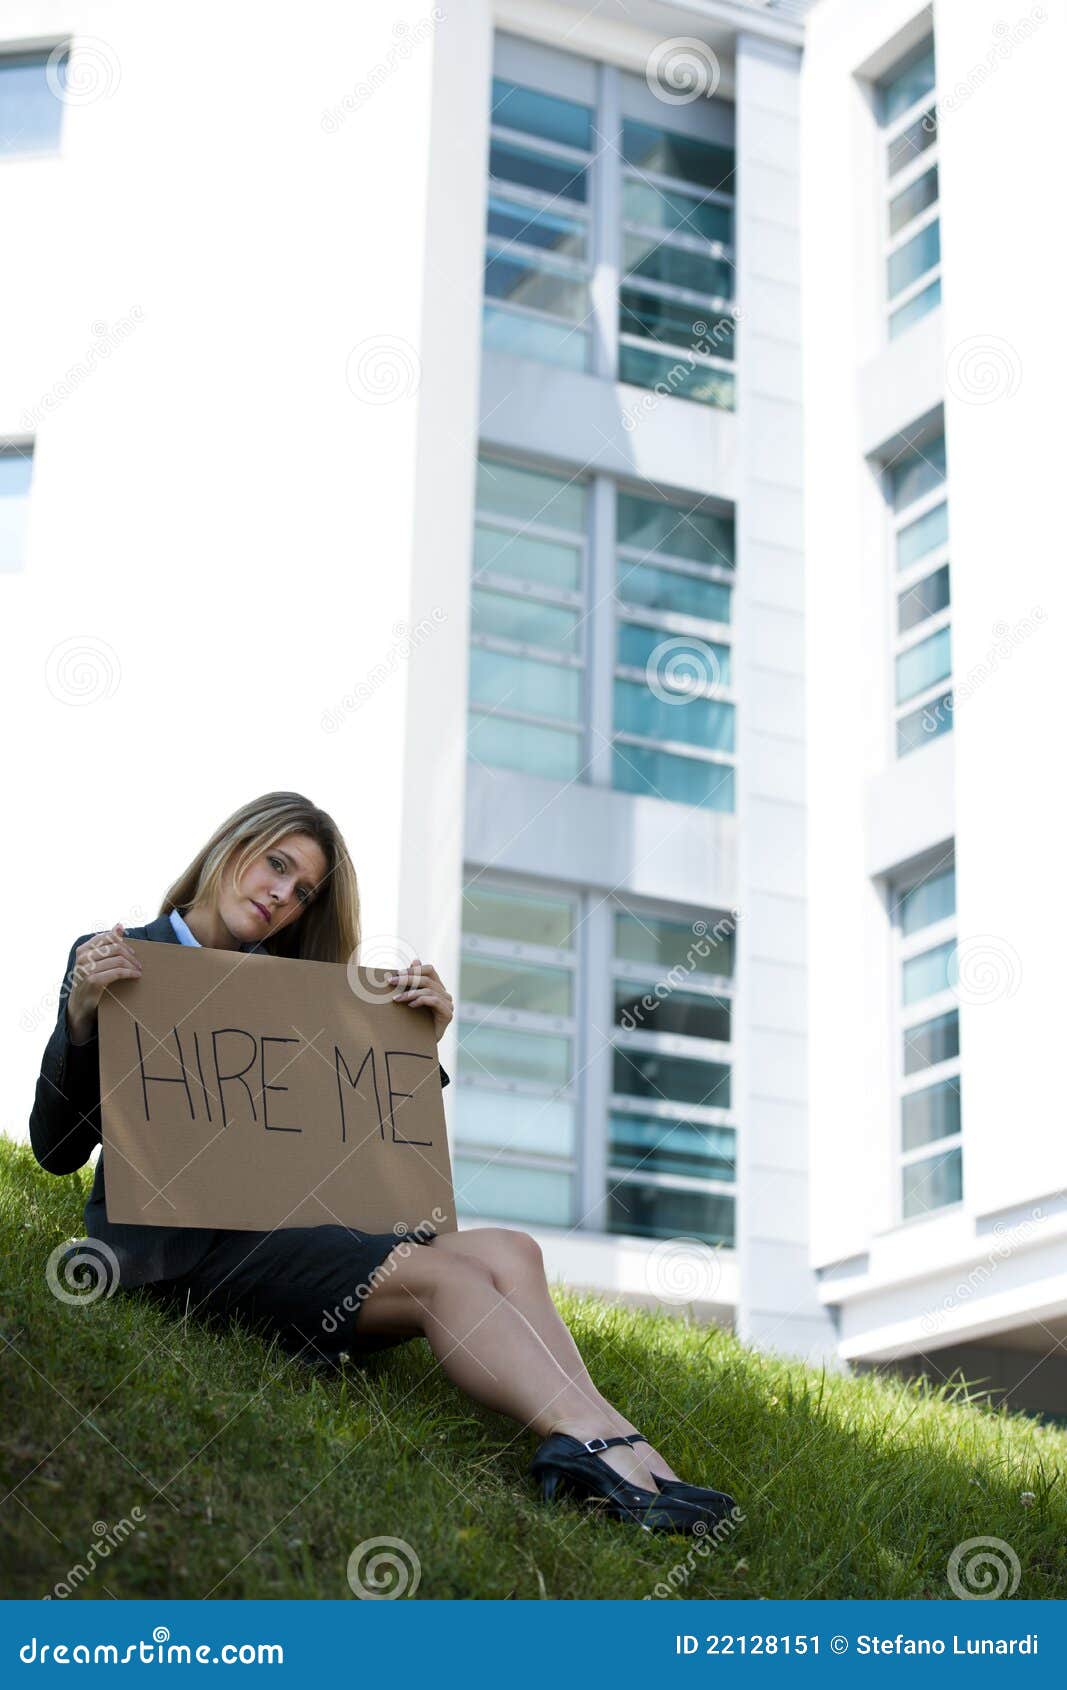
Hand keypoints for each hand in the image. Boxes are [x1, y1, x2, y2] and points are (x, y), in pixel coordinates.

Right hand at [66, 924, 142, 1043]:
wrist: (80, 1006)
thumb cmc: (90, 981)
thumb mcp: (96, 961)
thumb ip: (106, 943)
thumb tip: (120, 925)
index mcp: (83, 949)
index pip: (107, 937)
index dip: (122, 943)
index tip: (132, 952)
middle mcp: (83, 957)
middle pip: (115, 948)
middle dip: (130, 955)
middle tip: (139, 963)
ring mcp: (86, 969)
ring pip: (118, 960)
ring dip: (132, 965)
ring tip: (139, 970)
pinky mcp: (93, 981)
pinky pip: (117, 972)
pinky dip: (130, 973)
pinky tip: (136, 976)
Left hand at [386, 958, 453, 1044]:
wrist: (420, 1046)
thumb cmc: (414, 1021)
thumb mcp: (411, 999)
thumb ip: (413, 981)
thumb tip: (415, 960)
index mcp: (437, 987)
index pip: (430, 970)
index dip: (414, 970)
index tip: (396, 974)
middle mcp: (444, 994)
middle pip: (427, 979)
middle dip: (407, 979)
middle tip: (391, 982)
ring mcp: (448, 1004)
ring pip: (429, 990)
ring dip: (410, 992)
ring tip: (396, 999)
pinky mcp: (448, 1014)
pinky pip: (434, 1001)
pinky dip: (421, 1000)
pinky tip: (410, 1005)